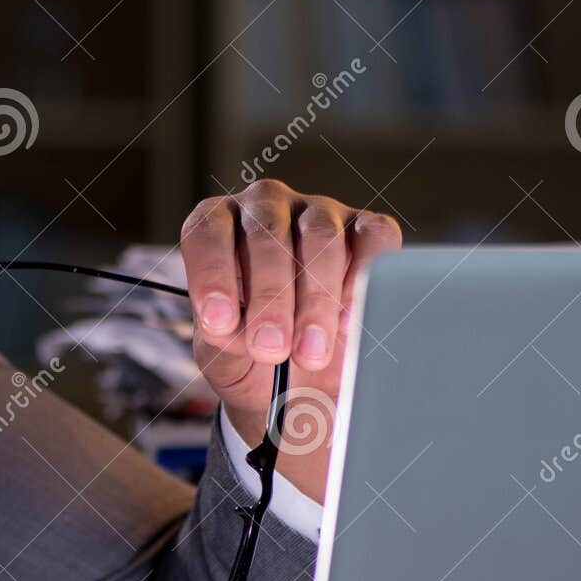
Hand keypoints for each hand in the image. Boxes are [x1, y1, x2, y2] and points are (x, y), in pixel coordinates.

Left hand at [179, 179, 401, 500]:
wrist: (302, 372)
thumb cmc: (252, 347)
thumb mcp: (223, 350)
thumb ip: (223, 337)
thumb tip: (239, 328)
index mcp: (217, 225)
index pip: (208, 232)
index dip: (212, 274)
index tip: (219, 321)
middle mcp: (265, 208)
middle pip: (267, 235)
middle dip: (270, 297)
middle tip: (270, 347)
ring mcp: (318, 211)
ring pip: (321, 236)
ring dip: (316, 297)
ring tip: (310, 350)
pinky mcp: (366, 227)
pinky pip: (373, 237)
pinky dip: (363, 278)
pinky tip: (347, 321)